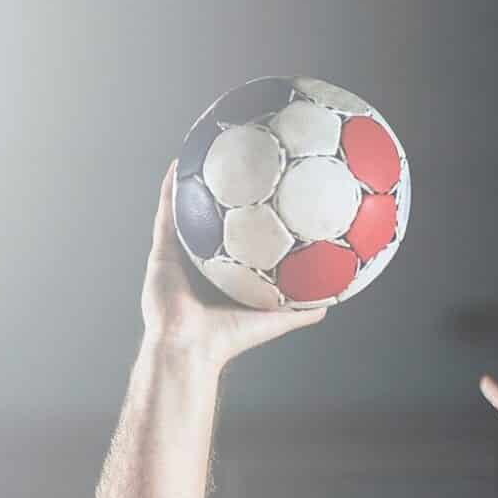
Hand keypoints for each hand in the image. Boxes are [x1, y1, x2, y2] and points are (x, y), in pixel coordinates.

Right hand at [141, 163, 323, 365]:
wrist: (191, 345)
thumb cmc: (231, 337)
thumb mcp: (277, 318)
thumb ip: (304, 309)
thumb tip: (336, 298)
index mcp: (226, 277)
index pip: (241, 244)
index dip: (254, 223)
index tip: (270, 198)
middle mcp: (202, 264)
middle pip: (216, 222)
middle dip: (226, 197)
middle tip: (240, 168)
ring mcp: (180, 255)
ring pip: (188, 210)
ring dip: (197, 182)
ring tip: (209, 152)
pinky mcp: (161, 250)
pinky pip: (167, 210)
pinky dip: (172, 186)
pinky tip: (181, 161)